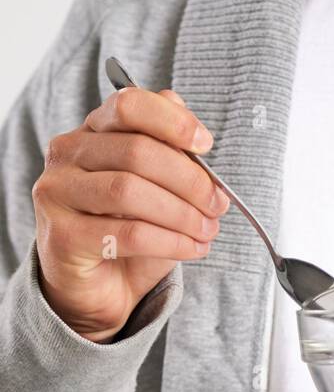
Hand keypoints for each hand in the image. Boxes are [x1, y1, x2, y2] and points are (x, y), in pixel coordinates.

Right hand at [32, 86, 230, 341]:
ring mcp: (56, 193)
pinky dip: (170, 241)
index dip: (172, 121)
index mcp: (92, 129)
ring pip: (129, 191)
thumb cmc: (129, 225)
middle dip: (189, 179)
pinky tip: (191, 248)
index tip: (206, 145)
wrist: (98, 286)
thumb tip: (196, 134)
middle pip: (136, 151)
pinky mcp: (61, 236)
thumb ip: (170, 150)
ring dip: (182, 213)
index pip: (128, 104)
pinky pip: (128, 234)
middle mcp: (66, 154)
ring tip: (208, 229)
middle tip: (219, 203)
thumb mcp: (156, 182)